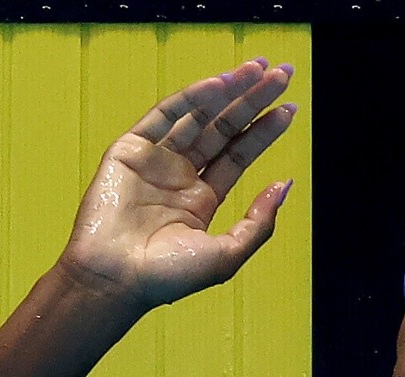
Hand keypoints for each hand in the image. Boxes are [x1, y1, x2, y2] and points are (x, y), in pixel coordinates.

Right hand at [60, 59, 298, 311]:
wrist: (115, 279)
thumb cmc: (167, 277)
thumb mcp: (226, 254)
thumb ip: (259, 222)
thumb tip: (285, 184)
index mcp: (201, 200)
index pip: (238, 155)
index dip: (264, 130)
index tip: (290, 108)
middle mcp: (179, 176)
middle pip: (223, 128)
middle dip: (252, 100)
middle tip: (282, 74)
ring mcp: (154, 160)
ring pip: (198, 116)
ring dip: (228, 90)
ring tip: (259, 69)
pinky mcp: (129, 150)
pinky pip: (164, 116)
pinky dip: (192, 97)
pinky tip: (221, 84)